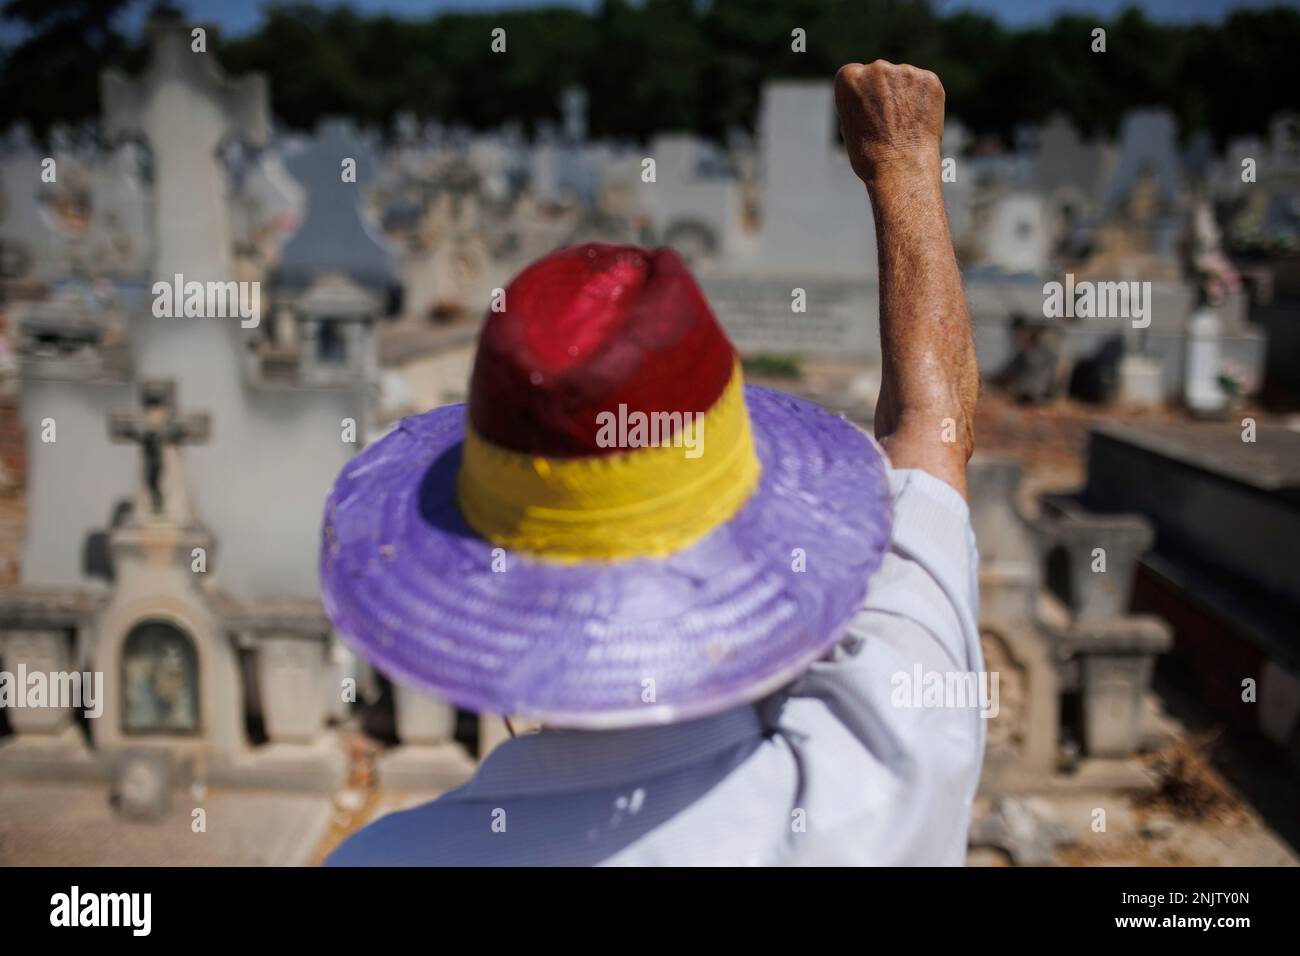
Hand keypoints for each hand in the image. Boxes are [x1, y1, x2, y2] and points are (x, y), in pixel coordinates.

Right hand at [834, 60, 945, 185]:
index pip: (855, 75)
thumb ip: (860, 100)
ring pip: (904, 79)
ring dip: (905, 95)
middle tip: (888, 122)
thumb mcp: (849, 123)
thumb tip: (875, 93)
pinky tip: (920, 121)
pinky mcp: (929, 79)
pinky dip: (925, 100)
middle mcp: (876, 68)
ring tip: (905, 125)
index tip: (867, 113)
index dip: (862, 96)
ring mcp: (905, 71)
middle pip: (880, 74)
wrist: (900, 168)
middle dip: (884, 92)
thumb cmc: (869, 156)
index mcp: (849, 77)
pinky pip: (925, 85)